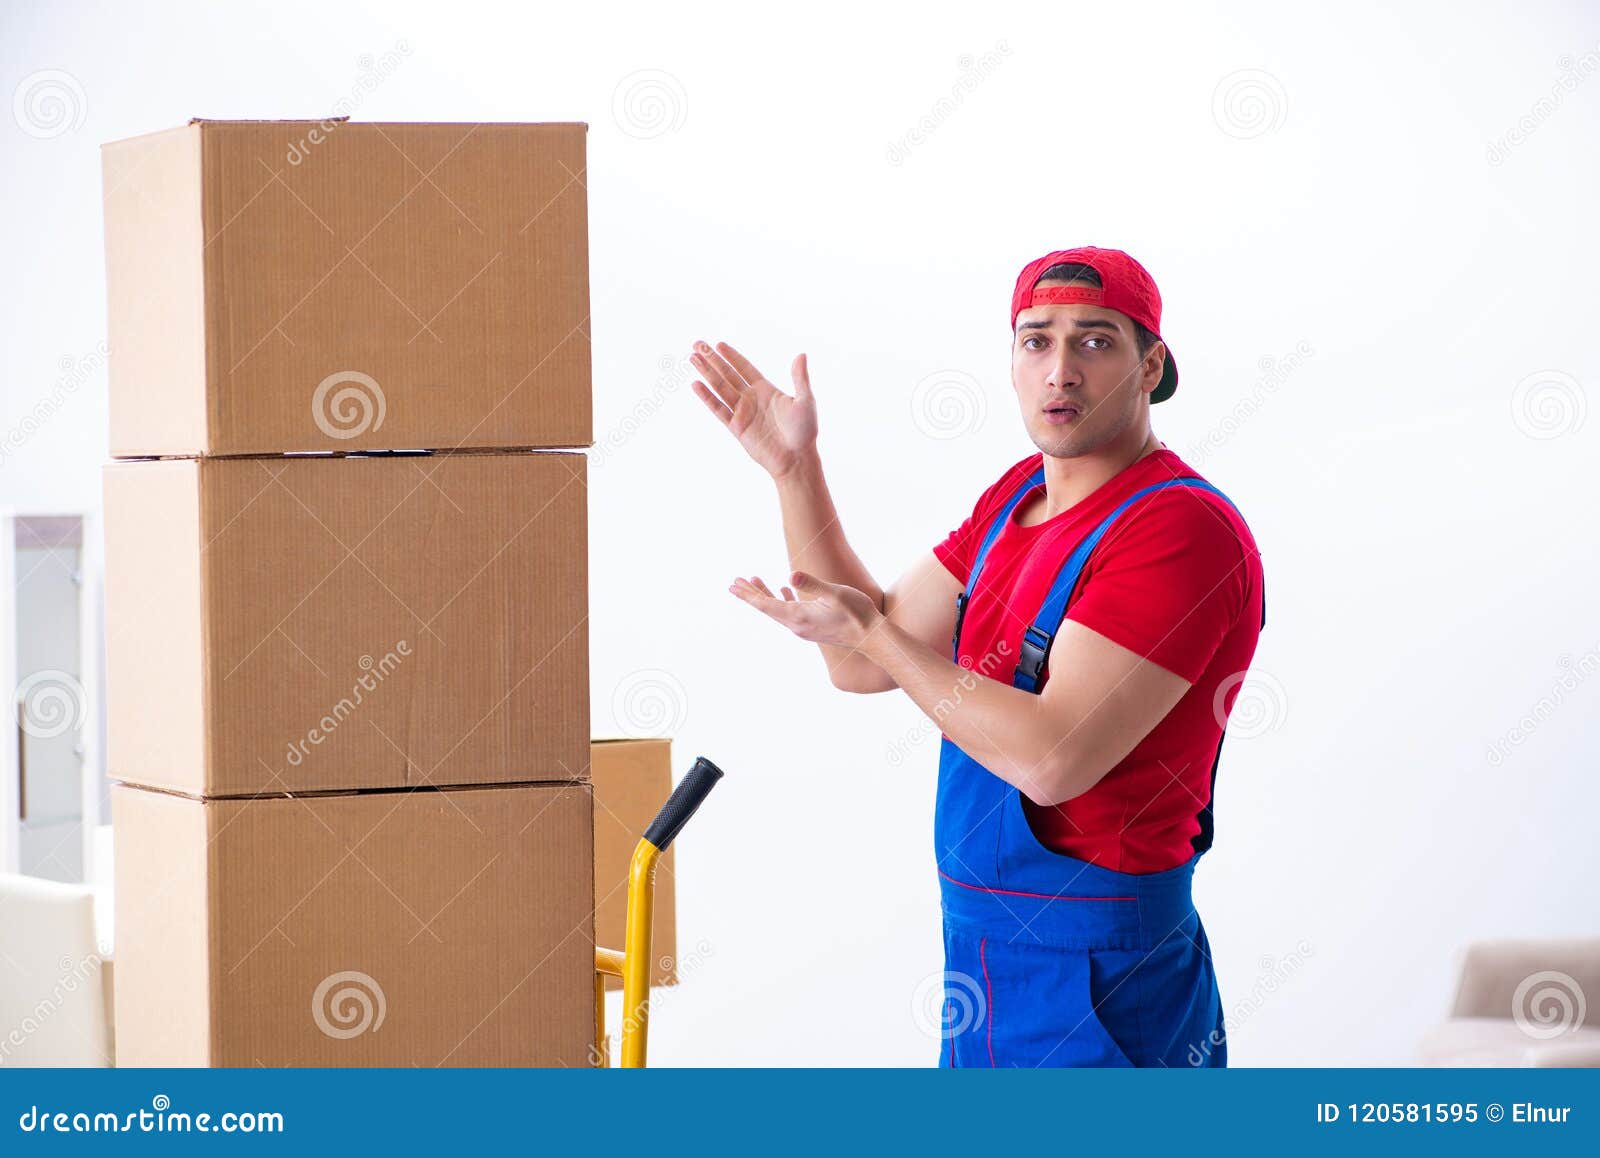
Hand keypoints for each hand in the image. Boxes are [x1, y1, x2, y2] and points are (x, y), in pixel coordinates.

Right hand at [689, 339, 817, 479]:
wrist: (796, 459)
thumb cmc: (805, 431)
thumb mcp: (805, 400)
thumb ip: (800, 378)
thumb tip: (801, 354)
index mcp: (767, 389)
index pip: (745, 368)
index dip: (732, 356)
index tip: (718, 344)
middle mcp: (752, 398)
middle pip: (728, 374)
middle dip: (713, 359)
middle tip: (698, 344)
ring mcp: (742, 412)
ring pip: (720, 388)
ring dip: (706, 373)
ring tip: (693, 357)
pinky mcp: (736, 427)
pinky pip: (718, 409)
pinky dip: (707, 397)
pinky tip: (696, 384)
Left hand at [728, 570, 881, 648]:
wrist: (872, 638)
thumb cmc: (857, 614)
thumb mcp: (835, 594)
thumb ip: (813, 584)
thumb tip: (790, 574)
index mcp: (798, 616)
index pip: (766, 605)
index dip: (749, 594)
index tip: (733, 585)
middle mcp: (797, 625)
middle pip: (767, 608)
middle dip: (751, 594)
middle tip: (734, 583)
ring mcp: (804, 628)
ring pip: (778, 610)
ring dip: (765, 595)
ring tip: (753, 582)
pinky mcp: (813, 627)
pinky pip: (791, 612)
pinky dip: (783, 599)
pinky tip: (784, 590)